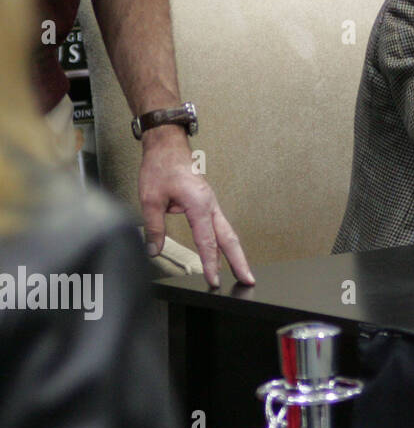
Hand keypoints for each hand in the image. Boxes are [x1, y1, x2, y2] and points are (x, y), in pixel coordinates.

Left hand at [138, 127, 253, 286]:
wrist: (167, 146)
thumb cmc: (161, 167)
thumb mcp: (150, 199)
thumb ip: (154, 227)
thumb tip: (154, 251)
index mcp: (199, 204)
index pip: (207, 241)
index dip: (211, 264)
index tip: (213, 281)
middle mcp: (210, 205)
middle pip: (229, 238)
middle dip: (240, 261)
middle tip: (249, 280)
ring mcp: (211, 204)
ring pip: (228, 232)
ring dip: (236, 253)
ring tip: (243, 271)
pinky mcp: (207, 203)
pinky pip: (221, 226)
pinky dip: (226, 242)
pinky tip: (225, 252)